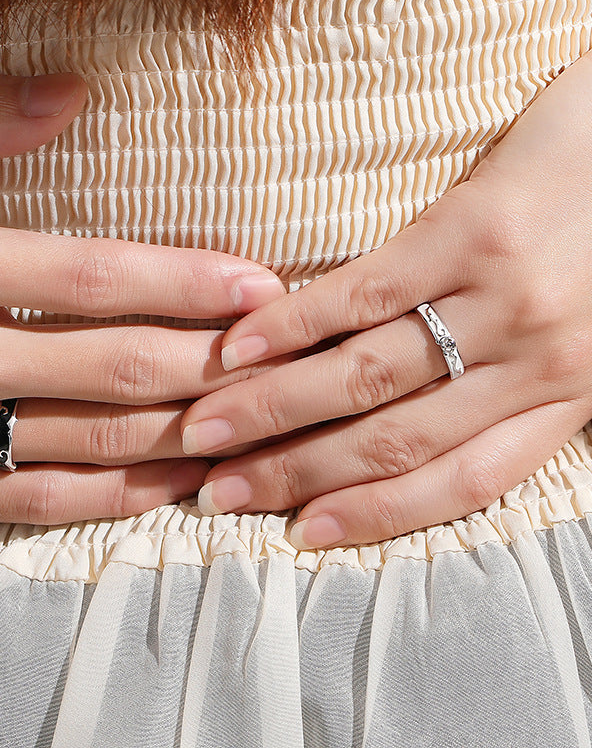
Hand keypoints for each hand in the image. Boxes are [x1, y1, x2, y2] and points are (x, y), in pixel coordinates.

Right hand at [0, 71, 285, 525]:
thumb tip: (72, 96)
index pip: (90, 278)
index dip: (187, 283)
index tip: (259, 287)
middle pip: (106, 368)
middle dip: (208, 361)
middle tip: (279, 355)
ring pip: (83, 444)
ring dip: (181, 432)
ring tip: (252, 420)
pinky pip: (31, 502)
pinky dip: (112, 496)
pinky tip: (173, 482)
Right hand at [180, 50, 591, 548]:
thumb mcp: (582, 336)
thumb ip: (516, 388)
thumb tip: (409, 430)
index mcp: (565, 400)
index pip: (454, 484)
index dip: (370, 515)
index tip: (297, 533)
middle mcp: (536, 365)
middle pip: (392, 440)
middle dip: (297, 473)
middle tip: (219, 491)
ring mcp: (502, 299)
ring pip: (368, 378)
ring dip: (276, 410)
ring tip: (208, 430)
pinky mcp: (471, 230)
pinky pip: (365, 294)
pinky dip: (294, 327)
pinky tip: (241, 348)